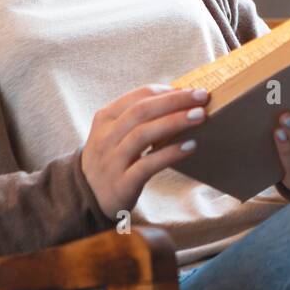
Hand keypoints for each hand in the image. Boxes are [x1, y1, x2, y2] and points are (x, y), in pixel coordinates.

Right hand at [81, 84, 208, 219]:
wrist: (87, 199)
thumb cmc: (113, 159)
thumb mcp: (115, 134)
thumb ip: (139, 119)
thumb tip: (180, 100)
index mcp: (105, 119)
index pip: (137, 97)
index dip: (166, 91)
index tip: (191, 90)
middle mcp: (105, 137)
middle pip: (141, 111)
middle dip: (174, 101)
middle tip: (202, 97)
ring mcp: (111, 161)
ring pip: (142, 134)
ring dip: (174, 122)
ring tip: (200, 116)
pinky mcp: (121, 183)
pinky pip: (146, 165)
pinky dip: (170, 153)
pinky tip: (190, 146)